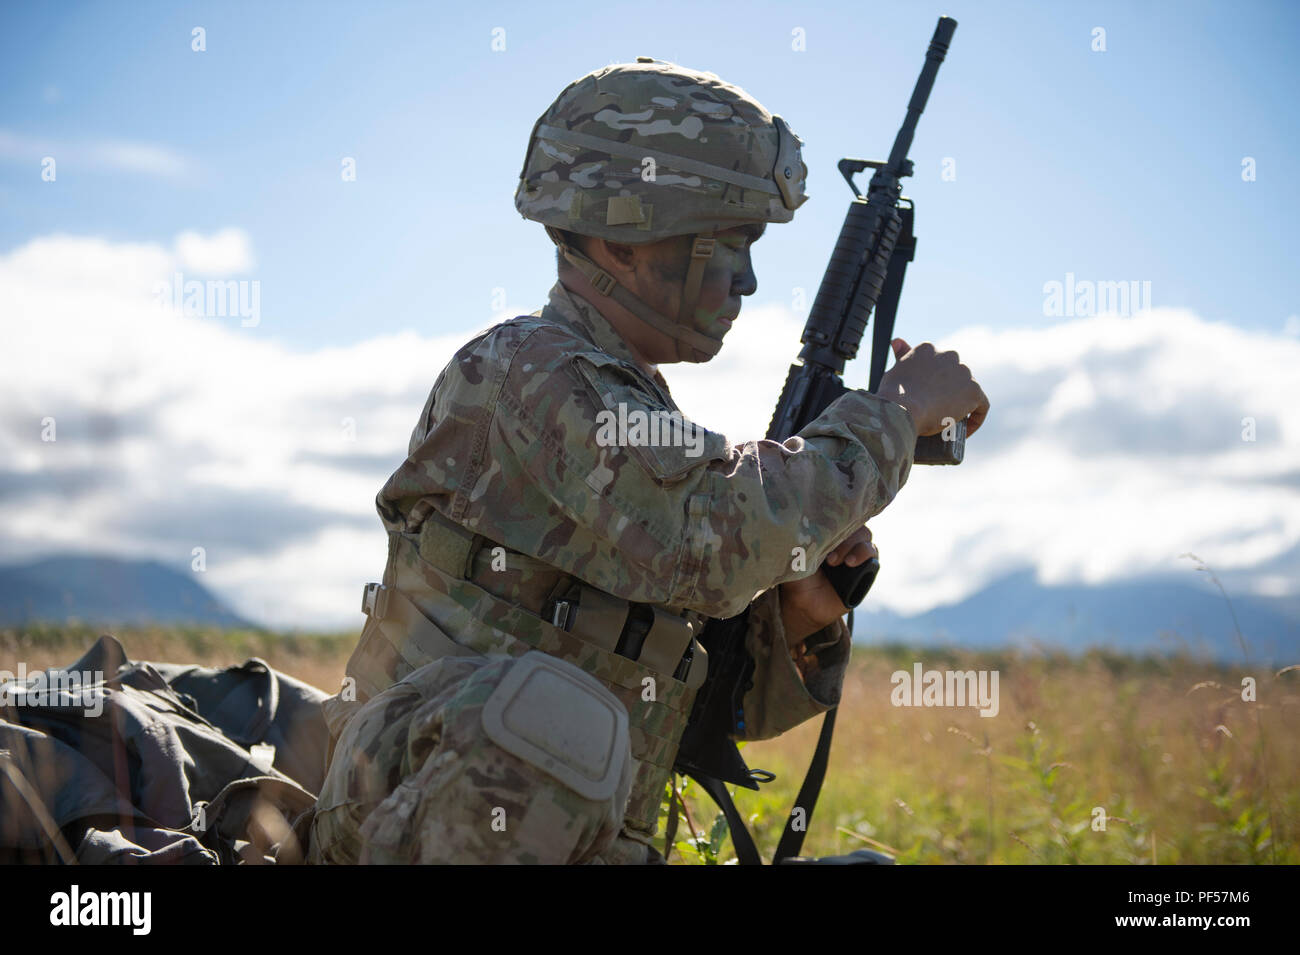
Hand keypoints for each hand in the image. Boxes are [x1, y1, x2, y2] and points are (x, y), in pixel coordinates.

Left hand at [779, 526, 877, 645]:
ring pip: (865, 536)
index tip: (820, 527)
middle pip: (853, 522)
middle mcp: (845, 538)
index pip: (839, 513)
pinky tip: (850, 563)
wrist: (805, 604)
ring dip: (852, 545)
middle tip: (826, 554)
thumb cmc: (798, 576)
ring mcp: (857, 551)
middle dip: (841, 534)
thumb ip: (802, 540)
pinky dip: (864, 554)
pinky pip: (872, 554)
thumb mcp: (796, 556)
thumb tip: (803, 523)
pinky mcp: (867, 566)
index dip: (834, 516)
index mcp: (828, 531)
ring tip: (835, 562)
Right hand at [876, 338, 989, 436]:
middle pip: (954, 375)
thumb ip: (901, 356)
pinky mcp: (974, 390)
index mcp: (928, 349)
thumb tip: (896, 341)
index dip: (934, 383)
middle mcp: (949, 355)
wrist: (902, 410)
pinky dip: (975, 418)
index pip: (937, 364)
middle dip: (948, 391)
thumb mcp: (893, 370)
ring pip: (967, 389)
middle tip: (936, 411)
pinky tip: (964, 431)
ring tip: (949, 422)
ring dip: (961, 404)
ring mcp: (963, 372)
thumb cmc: (893, 396)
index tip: (926, 397)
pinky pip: (981, 406)